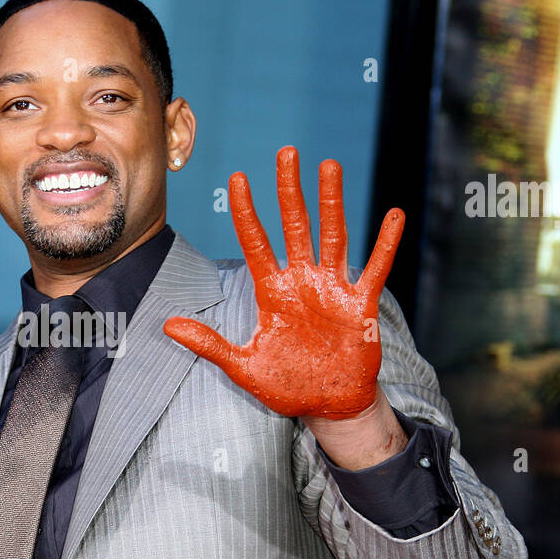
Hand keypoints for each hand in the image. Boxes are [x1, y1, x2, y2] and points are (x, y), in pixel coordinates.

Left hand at [164, 146, 403, 419]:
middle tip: (286, 153)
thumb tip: (166, 325)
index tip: (238, 178)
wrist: (328, 405)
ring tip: (329, 165)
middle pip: (295, 226)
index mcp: (273, 293)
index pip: (256, 243)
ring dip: (332, 202)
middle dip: (290, 190)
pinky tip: (394, 215)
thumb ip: (208, 345)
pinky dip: (386, 244)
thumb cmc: (287, 385)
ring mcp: (333, 289)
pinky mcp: (362, 305)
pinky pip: (377, 269)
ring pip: (333, 236)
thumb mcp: (242, 367)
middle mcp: (302, 282)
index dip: (247, 213)